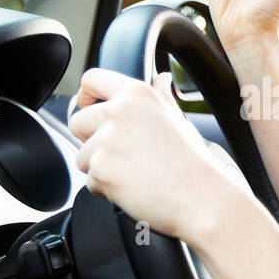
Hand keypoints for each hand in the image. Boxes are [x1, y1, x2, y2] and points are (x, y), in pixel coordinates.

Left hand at [68, 68, 250, 243]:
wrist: (201, 198)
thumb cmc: (193, 163)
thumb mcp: (179, 120)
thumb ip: (162, 97)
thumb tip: (161, 79)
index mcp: (137, 94)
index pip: (92, 79)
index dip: (86, 96)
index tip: (89, 108)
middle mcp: (118, 111)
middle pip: (77, 121)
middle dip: (91, 141)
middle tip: (122, 156)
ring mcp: (107, 140)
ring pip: (82, 156)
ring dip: (101, 169)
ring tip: (134, 174)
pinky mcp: (101, 169)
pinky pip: (89, 181)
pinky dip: (106, 189)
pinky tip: (133, 188)